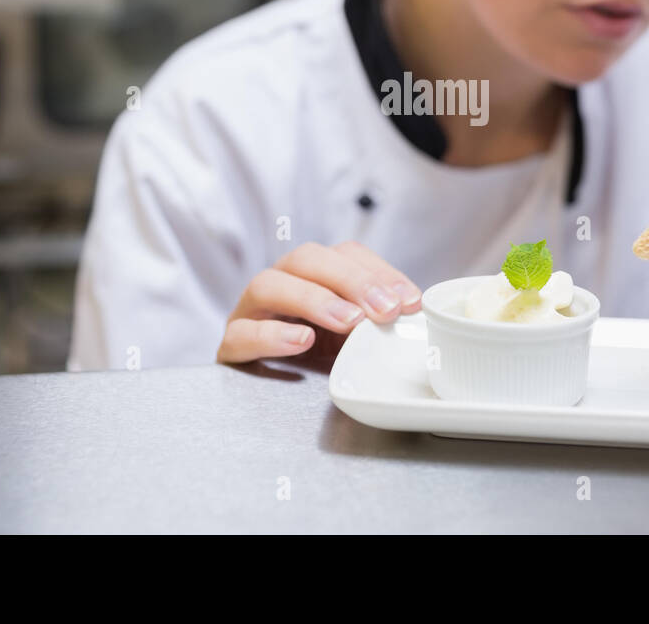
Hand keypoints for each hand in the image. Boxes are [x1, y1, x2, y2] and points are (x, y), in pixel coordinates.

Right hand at [217, 241, 422, 362]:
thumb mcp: (355, 339)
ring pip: (268, 284)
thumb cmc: (320, 358)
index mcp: (314, 275)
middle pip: (308, 258)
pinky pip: (242, 333)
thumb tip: (417, 318)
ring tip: (348, 322)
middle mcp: (281, 283)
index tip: (410, 301)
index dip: (379, 272)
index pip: (345, 254)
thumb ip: (377, 324)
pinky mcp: (230, 345)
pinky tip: (302, 342)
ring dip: (313, 299)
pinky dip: (272, 335)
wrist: (268, 396)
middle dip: (352, 281)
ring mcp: (250, 311)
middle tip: (384, 311)